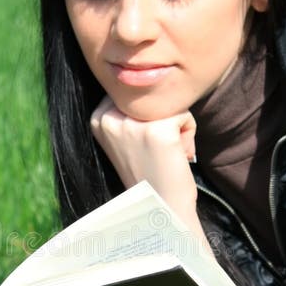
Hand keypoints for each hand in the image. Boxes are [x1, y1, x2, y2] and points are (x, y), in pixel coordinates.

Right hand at [90, 96, 198, 222]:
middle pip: (151, 95)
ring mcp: (132, 124)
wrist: (160, 208)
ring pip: (168, 104)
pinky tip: (176, 157)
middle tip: (156, 152)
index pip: (134, 94)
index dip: (147, 117)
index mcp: (97, 118)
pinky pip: (184, 115)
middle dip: (162, 120)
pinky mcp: (157, 130)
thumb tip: (140, 77)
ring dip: (176, 128)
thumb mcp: (125, 139)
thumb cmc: (148, 174)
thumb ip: (125, 112)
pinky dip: (188, 135)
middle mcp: (109, 118)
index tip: (143, 146)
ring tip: (165, 155)